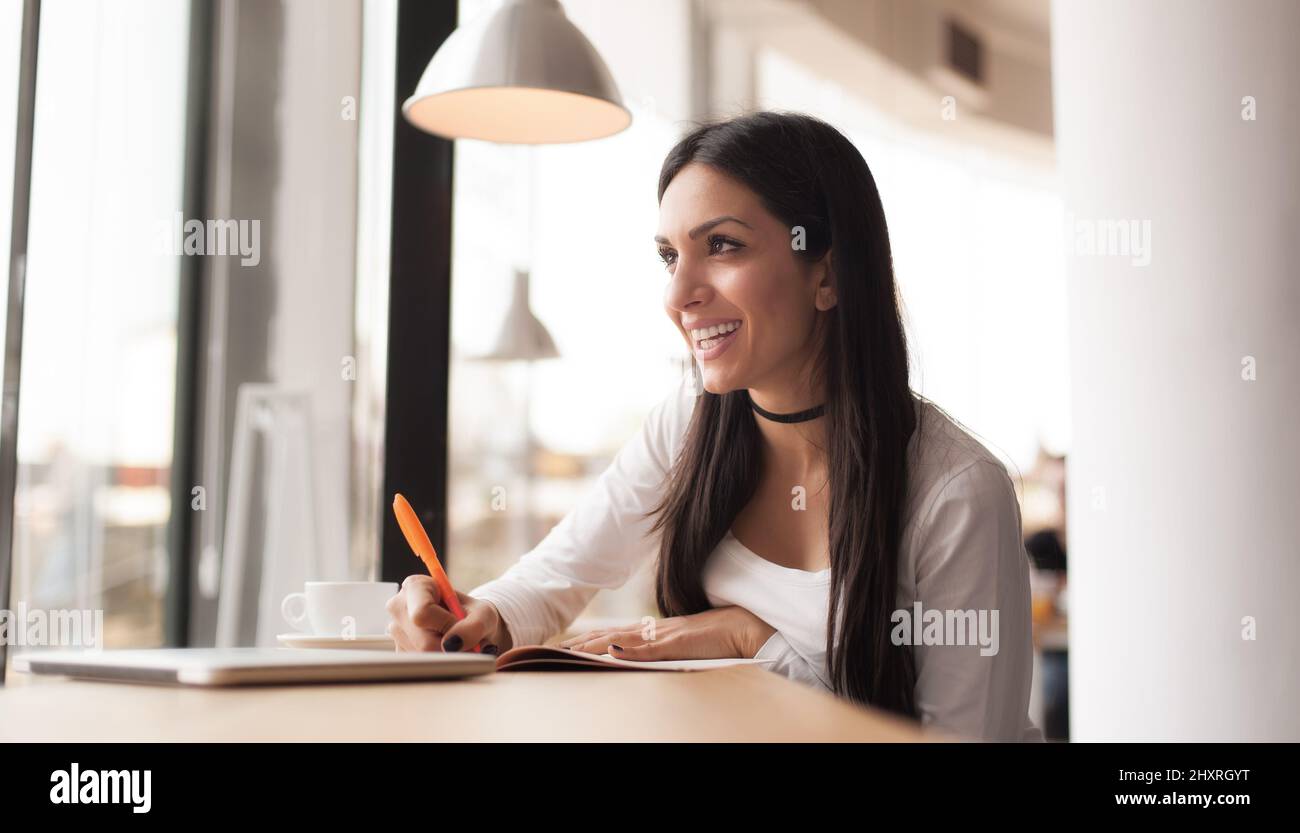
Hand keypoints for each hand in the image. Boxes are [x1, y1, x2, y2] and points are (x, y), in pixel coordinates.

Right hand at [385, 575, 509, 654]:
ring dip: (445, 656)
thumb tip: (452, 644)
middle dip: (450, 647)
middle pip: (423, 642)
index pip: (422, 612)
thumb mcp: (484, 615)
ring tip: (454, 642)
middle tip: (463, 639)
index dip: (446, 624)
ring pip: (422, 657)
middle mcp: (398, 606)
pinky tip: (443, 650)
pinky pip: (420, 666)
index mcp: (415, 587)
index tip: (458, 623)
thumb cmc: (473, 615)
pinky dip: (438, 663)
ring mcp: (395, 630)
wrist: (469, 627)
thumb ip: (474, 626)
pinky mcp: (398, 651)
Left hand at [559, 606, 775, 660]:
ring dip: (596, 645)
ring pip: (623, 639)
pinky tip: (612, 652)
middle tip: (558, 650)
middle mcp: (656, 630)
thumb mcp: (688, 646)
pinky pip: (649, 648)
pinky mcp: (677, 643)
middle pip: (612, 635)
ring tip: (573, 651)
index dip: (594, 640)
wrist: (745, 627)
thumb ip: (668, 650)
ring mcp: (665, 635)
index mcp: (658, 632)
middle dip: (585, 643)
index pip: (618, 635)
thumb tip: (644, 657)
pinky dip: (629, 650)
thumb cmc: (721, 637)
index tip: (572, 646)